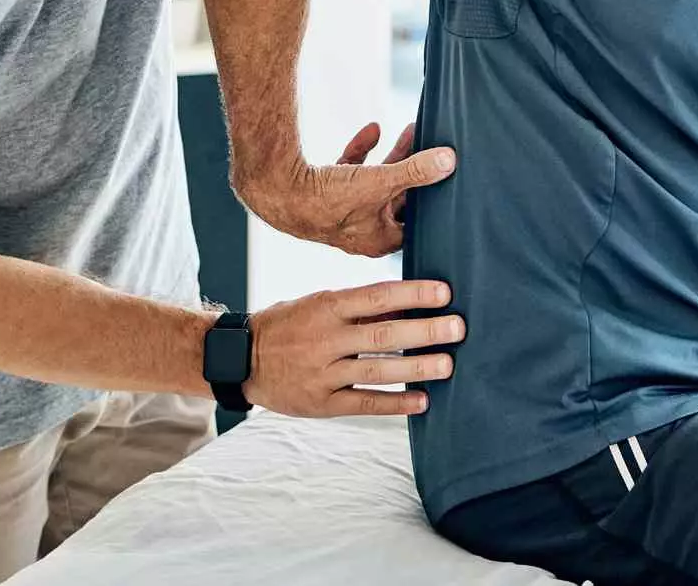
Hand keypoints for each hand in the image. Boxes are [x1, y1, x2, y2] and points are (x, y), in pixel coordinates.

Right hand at [244, 279, 463, 417]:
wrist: (238, 358)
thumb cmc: (288, 324)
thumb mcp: (317, 304)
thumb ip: (358, 306)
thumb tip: (408, 302)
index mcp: (326, 306)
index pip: (377, 296)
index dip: (413, 295)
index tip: (445, 293)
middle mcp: (325, 339)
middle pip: (383, 335)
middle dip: (425, 332)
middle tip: (458, 328)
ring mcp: (322, 373)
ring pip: (377, 371)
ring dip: (416, 368)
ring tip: (448, 365)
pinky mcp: (320, 403)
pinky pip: (363, 403)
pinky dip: (394, 403)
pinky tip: (422, 401)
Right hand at [248, 123, 454, 255]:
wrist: (276, 191)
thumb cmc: (329, 199)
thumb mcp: (381, 182)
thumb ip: (416, 170)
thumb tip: (450, 160)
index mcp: (379, 239)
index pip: (415, 224)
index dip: (431, 203)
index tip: (446, 182)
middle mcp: (362, 229)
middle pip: (398, 197)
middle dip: (415, 171)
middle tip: (433, 147)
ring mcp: (342, 210)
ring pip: (376, 181)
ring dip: (393, 156)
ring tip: (410, 129)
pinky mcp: (325, 191)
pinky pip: (351, 170)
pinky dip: (363, 151)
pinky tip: (371, 128)